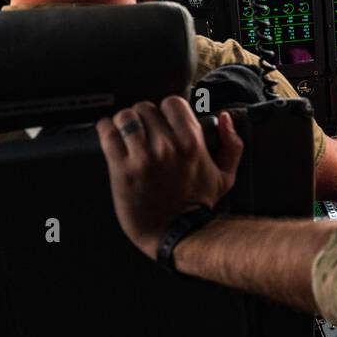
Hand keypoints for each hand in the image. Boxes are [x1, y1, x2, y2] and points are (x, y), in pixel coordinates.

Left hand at [96, 96, 243, 257]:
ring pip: (125, 117)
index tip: (164, 120)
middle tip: (144, 130)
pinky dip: (105, 129)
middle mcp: (167, 146)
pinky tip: (109, 133)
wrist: (175, 233)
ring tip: (126, 132)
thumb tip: (224, 119)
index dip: (166, 110)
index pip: (172, 103)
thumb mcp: (225, 175)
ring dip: (124, 122)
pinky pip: (107, 134)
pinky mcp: (121, 168)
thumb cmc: (197, 205)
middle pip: (146, 108)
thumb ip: (231, 144)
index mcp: (191, 143)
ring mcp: (143, 157)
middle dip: (144, 117)